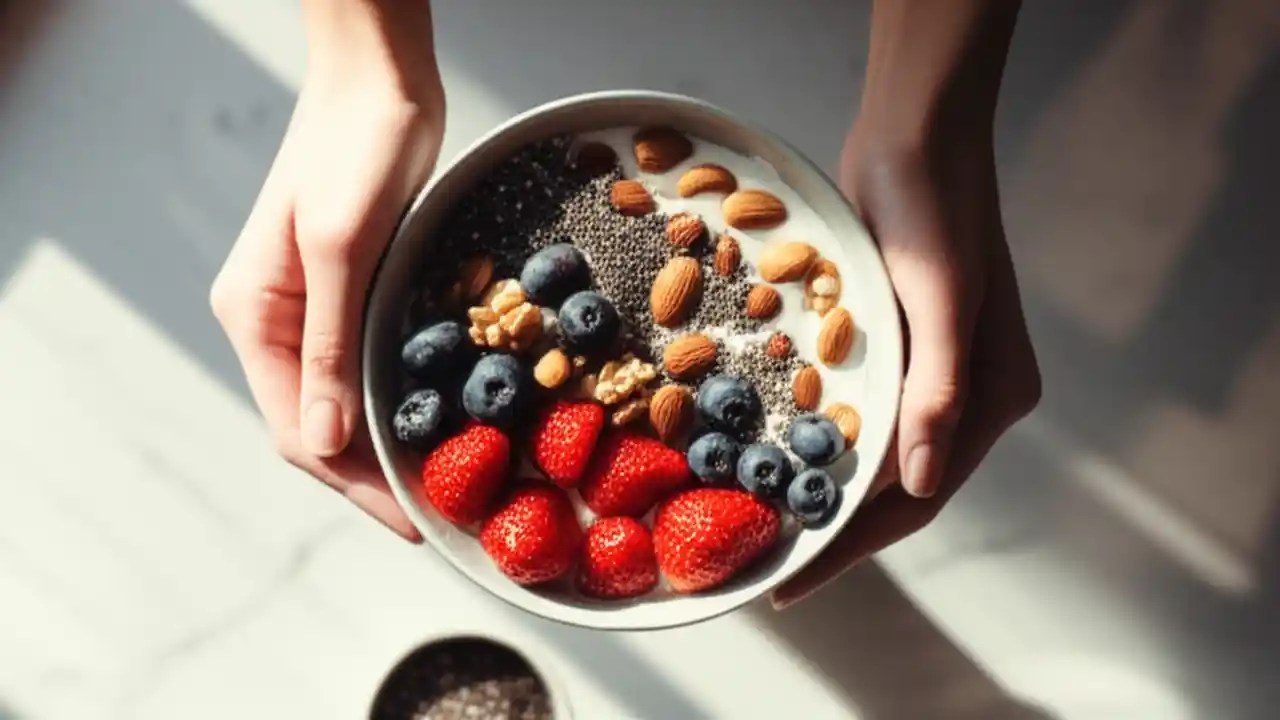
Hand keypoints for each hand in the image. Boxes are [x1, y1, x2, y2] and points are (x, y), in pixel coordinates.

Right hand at [210, 55, 443, 540]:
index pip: (298, 429)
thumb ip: (328, 344)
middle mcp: (277, 322)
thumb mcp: (341, 248)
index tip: (412, 521)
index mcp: (255, 316)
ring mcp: (314, 308)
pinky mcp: (353, 292)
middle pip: (320, 425)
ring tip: (448, 485)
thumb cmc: (356, 150)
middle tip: (440, 516)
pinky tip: (442, 422)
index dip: (354, 484)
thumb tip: (323, 443)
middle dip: (374, 476)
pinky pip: (371, 365)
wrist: (381, 82)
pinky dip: (401, 401)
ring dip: (390, 445)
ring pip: (346, 401)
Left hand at [773, 119, 1040, 607]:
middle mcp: (968, 393)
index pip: (920, 497)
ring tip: (763, 523)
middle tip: (768, 568)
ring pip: (873, 451)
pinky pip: (857, 408)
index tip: (795, 582)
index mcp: (993, 396)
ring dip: (824, 487)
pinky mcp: (896, 342)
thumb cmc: (931, 213)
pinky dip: (820, 437)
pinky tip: (771, 453)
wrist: (914, 138)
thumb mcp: (937, 299)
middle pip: (895, 485)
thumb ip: (937, 390)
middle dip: (834, 529)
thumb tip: (922, 484)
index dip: (854, 544)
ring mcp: (931, 368)